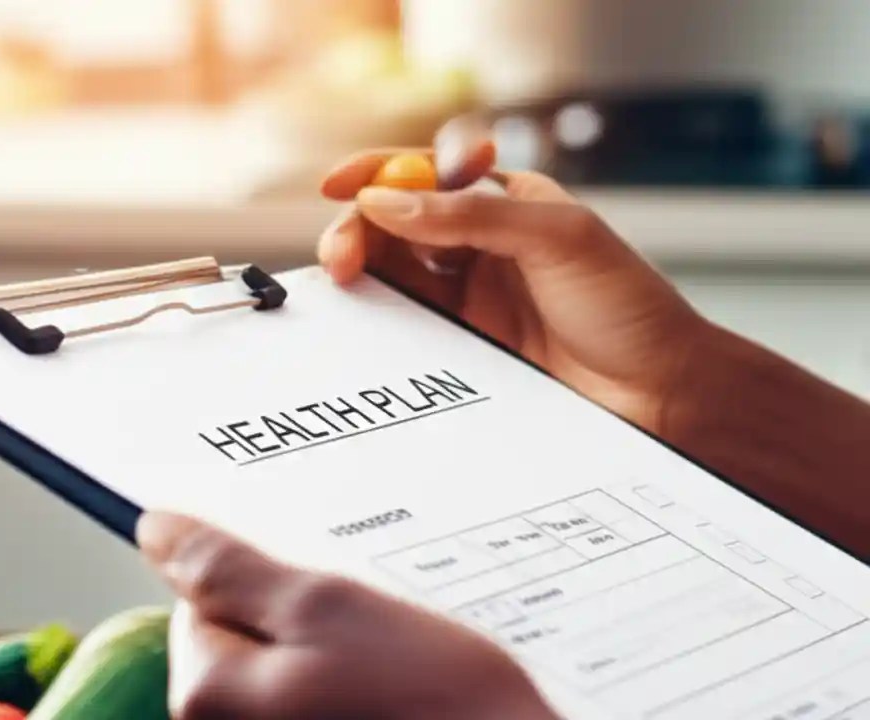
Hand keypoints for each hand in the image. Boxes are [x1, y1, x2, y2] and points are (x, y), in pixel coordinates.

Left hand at [138, 512, 557, 719]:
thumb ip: (230, 568)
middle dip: (303, 622)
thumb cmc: (436, 708)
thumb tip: (158, 531)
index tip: (321, 583)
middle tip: (374, 627)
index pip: (203, 602)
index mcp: (210, 697)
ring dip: (339, 655)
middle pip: (245, 643)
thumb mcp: (328, 608)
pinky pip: (326, 700)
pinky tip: (406, 694)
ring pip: (291, 672)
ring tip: (402, 663)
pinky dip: (359, 687)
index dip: (267, 583)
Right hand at [317, 120, 715, 441]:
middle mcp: (482, 246)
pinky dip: (375, 318)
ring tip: (344, 282)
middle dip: (359, 228)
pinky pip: (404, 327)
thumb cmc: (631, 310)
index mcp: (509, 203)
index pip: (428, 173)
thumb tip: (389, 203)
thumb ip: (473, 215)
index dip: (379, 173)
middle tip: (341, 256)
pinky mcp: (462, 348)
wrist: (660, 397)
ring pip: (393, 273)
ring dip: (360, 271)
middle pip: (396, 223)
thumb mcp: (560, 239)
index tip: (339, 185)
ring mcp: (470, 299)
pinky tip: (363, 319)